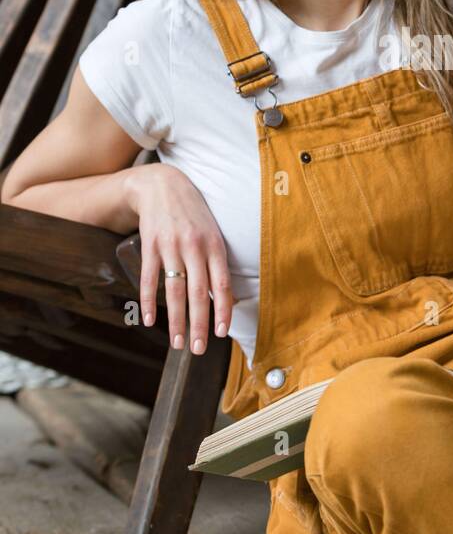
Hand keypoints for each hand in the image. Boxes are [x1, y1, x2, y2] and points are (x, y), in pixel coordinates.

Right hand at [124, 164, 233, 356]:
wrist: (162, 185)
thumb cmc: (193, 212)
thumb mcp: (212, 231)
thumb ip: (216, 261)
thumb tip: (222, 296)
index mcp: (214, 245)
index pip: (222, 285)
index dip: (222, 311)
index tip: (220, 333)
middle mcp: (194, 247)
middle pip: (198, 294)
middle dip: (199, 325)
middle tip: (197, 349)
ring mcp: (170, 246)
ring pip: (174, 291)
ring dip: (176, 320)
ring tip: (178, 342)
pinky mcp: (150, 245)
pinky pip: (149, 279)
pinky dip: (149, 302)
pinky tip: (151, 321)